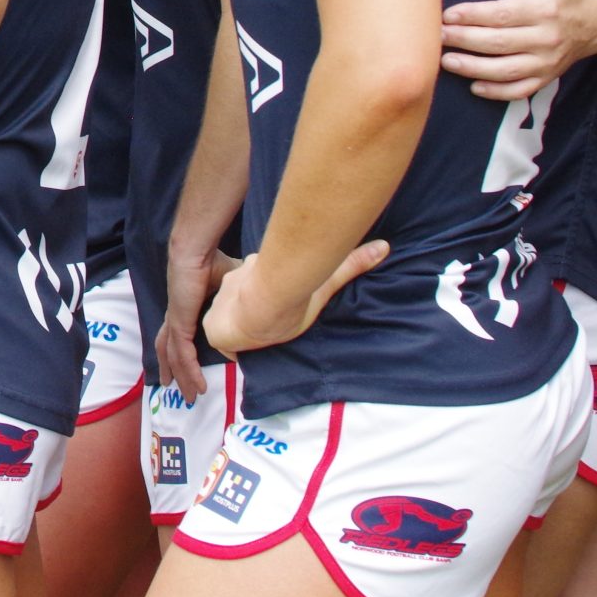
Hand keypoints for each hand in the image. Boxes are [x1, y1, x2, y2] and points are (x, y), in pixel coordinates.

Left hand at [157, 240, 236, 401]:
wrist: (198, 253)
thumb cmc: (212, 262)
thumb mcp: (228, 285)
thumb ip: (237, 297)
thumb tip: (256, 298)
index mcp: (183, 308)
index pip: (176, 336)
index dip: (177, 352)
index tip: (182, 367)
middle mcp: (175, 318)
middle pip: (167, 351)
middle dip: (172, 372)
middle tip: (178, 391)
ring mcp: (176, 323)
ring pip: (175, 359)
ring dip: (183, 379)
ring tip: (192, 397)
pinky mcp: (180, 325)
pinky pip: (183, 356)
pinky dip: (190, 373)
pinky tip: (198, 386)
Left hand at [201, 241, 386, 355]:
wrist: (264, 303)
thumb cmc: (293, 291)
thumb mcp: (323, 279)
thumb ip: (352, 263)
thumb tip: (385, 246)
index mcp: (252, 272)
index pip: (252, 286)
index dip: (261, 296)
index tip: (274, 306)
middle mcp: (232, 284)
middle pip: (238, 303)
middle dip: (249, 313)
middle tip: (267, 325)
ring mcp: (218, 306)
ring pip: (228, 320)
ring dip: (239, 329)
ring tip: (258, 337)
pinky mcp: (212, 329)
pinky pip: (220, 341)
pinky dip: (231, 346)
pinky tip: (245, 349)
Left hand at [439, 0, 596, 99]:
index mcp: (544, 9)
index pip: (502, 15)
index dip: (473, 16)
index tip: (447, 14)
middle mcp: (546, 39)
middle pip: (498, 43)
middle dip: (464, 41)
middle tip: (436, 36)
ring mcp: (546, 62)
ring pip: (505, 71)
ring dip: (473, 69)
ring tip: (446, 61)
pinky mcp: (546, 78)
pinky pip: (519, 90)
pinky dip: (496, 92)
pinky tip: (473, 86)